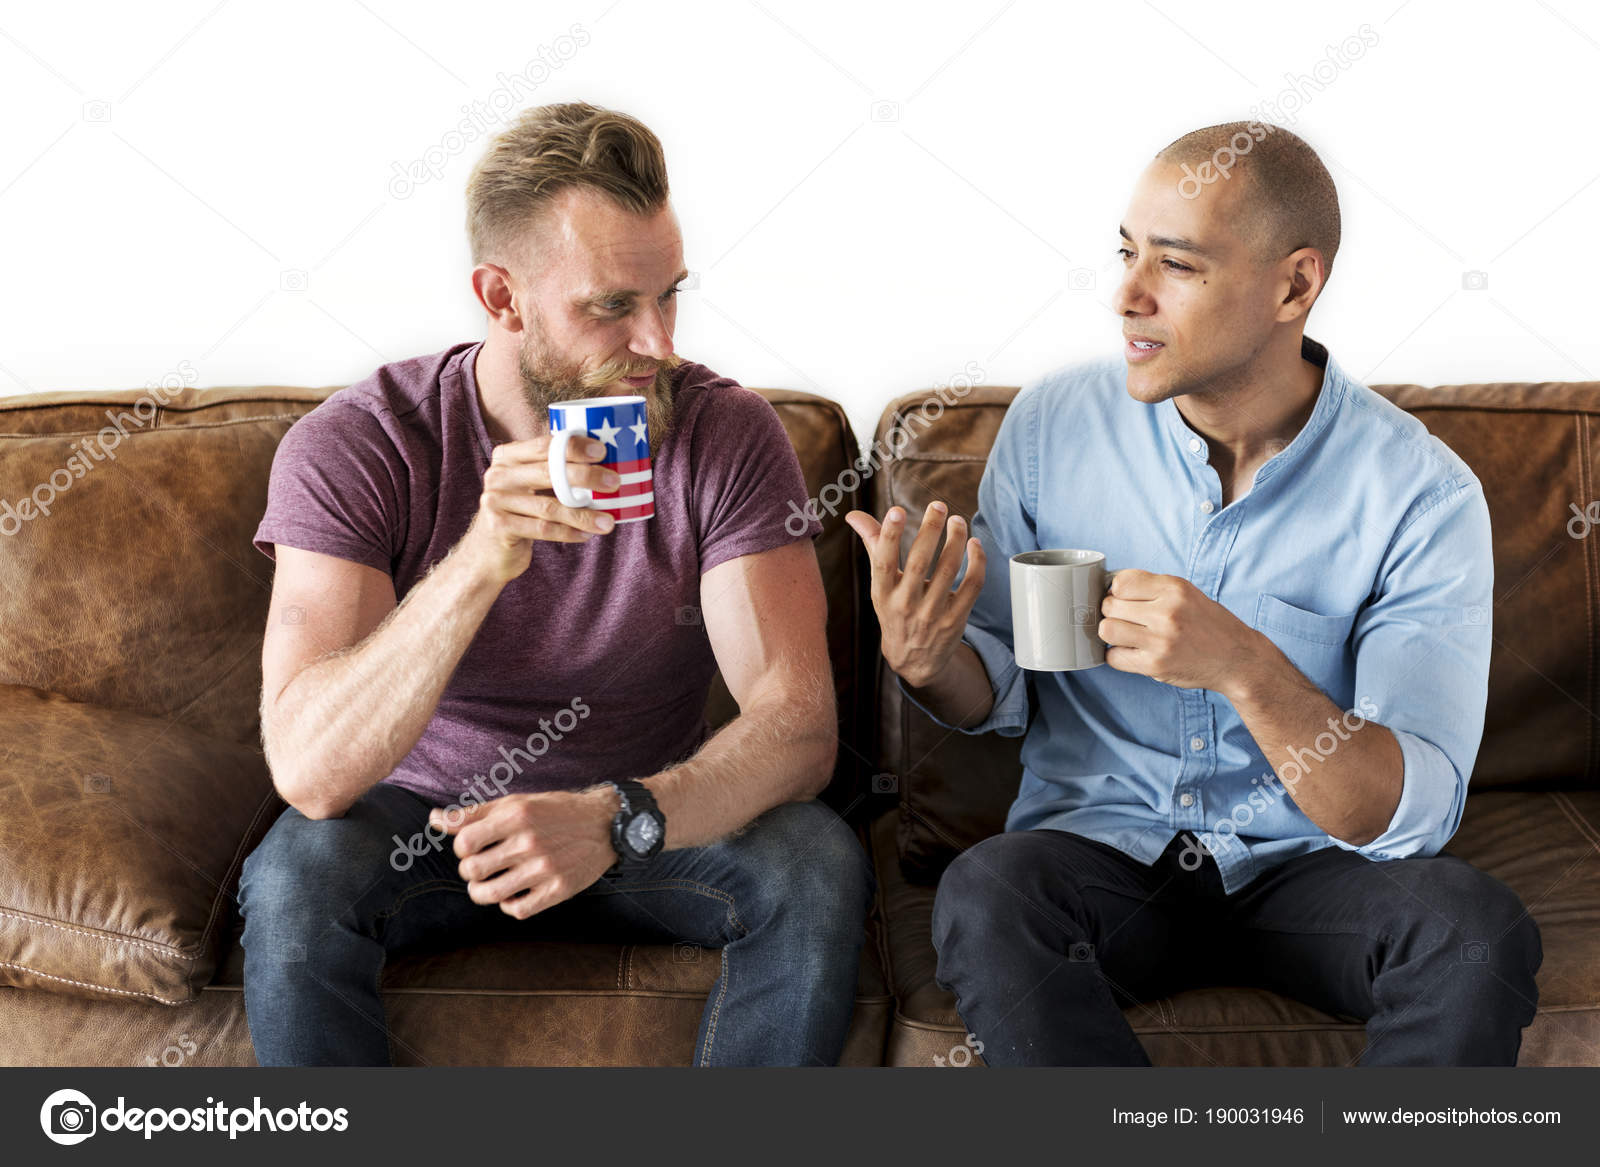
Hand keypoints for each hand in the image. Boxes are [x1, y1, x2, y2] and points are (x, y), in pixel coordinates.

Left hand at [428, 787, 617, 918]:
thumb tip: (434, 819)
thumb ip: (474, 814)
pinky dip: (510, 906)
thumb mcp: (515, 803)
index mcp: (516, 816)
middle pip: (473, 871)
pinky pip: (519, 910)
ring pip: (491, 895)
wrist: (605, 823)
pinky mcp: (559, 889)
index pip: (464, 843)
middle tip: (481, 868)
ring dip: (482, 893)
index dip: (463, 849)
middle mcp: (529, 842)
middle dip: (470, 872)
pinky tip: (515, 894)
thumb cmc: (554, 810)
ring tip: (488, 885)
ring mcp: (544, 868)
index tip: (474, 848)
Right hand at [463, 433, 620, 583]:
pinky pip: (543, 529)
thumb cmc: (521, 513)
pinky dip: (569, 533)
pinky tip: (587, 536)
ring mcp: (495, 500)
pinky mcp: (499, 526)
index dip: (574, 447)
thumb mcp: (529, 486)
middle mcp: (498, 474)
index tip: (602, 452)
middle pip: (549, 472)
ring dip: (583, 515)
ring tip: (608, 522)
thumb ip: (553, 472)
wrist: (488, 552)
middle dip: (586, 476)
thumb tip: (604, 465)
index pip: (544, 445)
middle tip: (614, 483)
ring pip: (549, 506)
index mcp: (507, 457)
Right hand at [844, 501, 985, 688]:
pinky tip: (974, 545)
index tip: (896, 511)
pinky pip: (971, 585)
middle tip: (938, 505)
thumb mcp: (879, 586)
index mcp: (883, 593)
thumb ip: (873, 546)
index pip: (884, 562)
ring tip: (957, 521)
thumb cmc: (895, 612)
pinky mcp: (956, 618)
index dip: (889, 536)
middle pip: (920, 563)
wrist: (915, 660)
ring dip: (956, 540)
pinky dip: (976, 562)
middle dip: (930, 530)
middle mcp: (906, 604)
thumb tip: (854, 516)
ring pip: (949, 570)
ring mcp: (932, 613)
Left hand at [1098, 569, 1269, 694]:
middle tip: (1128, 620)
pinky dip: (1118, 655)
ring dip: (1112, 633)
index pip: (1121, 582)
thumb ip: (1151, 587)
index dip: (1117, 591)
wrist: (1237, 658)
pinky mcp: (1155, 665)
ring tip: (1128, 635)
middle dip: (1113, 612)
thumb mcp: (1186, 593)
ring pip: (1107, 630)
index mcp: (1174, 588)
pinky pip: (1114, 657)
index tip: (1125, 599)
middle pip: (1109, 606)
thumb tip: (1109, 588)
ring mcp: (1160, 640)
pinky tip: (1133, 652)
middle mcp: (1167, 612)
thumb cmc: (1208, 624)